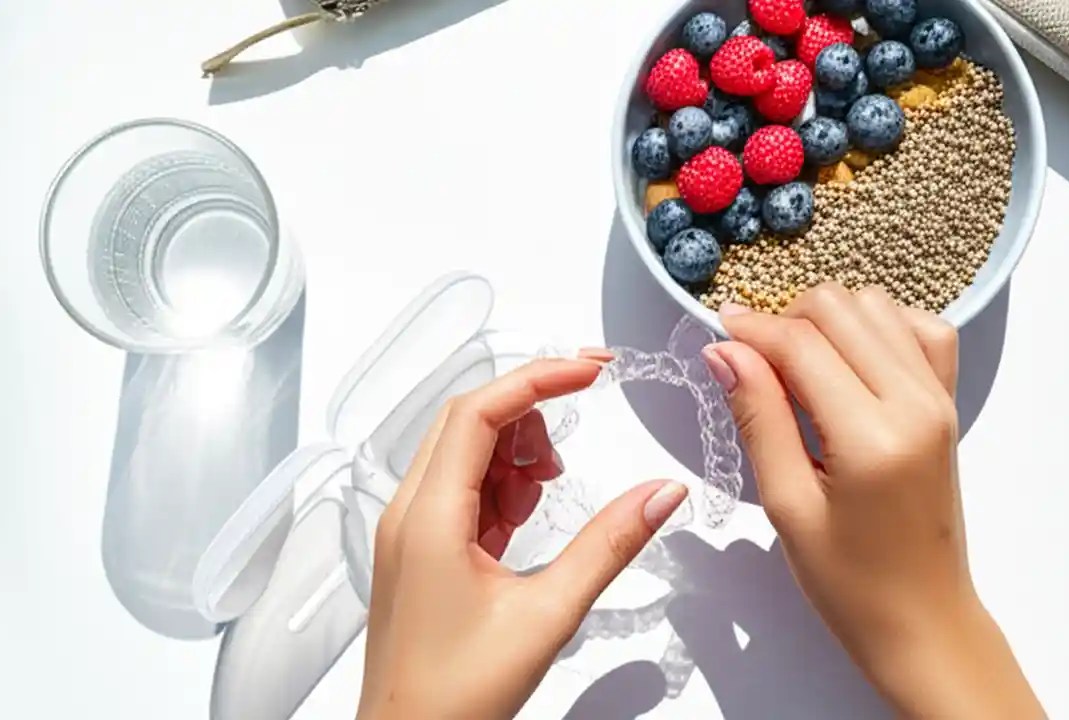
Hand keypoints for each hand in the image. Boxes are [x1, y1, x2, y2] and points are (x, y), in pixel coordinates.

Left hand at [356, 359, 688, 719]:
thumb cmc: (453, 696)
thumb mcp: (548, 614)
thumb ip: (609, 545)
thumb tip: (659, 493)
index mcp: (428, 517)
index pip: (479, 411)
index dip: (539, 379)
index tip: (591, 368)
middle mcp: (409, 513)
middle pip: (469, 420)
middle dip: (530, 413)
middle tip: (583, 417)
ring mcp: (411, 531)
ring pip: (465, 452)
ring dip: (516, 452)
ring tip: (551, 489)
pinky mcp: (421, 551)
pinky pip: (462, 490)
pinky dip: (502, 487)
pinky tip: (527, 517)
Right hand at [702, 283, 1041, 718]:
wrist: (923, 620)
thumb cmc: (849, 582)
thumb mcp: (788, 505)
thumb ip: (759, 418)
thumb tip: (724, 350)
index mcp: (874, 435)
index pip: (802, 343)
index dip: (751, 329)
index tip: (714, 332)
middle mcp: (916, 402)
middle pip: (842, 308)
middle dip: (786, 319)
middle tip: (753, 361)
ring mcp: (939, 398)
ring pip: (878, 306)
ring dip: (828, 321)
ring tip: (795, 367)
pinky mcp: (948, 403)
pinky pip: (918, 329)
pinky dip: (875, 328)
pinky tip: (845, 362)